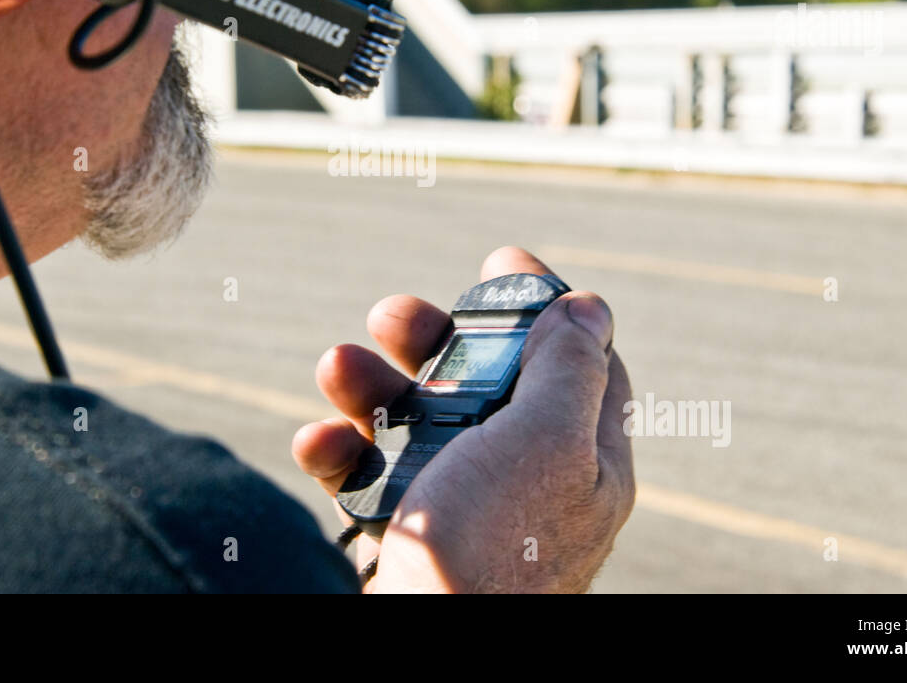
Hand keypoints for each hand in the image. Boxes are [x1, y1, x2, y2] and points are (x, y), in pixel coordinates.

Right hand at [292, 246, 634, 592]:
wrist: (419, 656)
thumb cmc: (489, 558)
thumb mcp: (547, 446)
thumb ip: (568, 370)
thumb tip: (589, 305)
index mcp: (582, 459)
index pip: (578, 361)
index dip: (542, 306)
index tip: (499, 264)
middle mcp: (528, 481)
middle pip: (488, 381)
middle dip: (434, 339)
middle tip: (392, 313)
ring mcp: (465, 510)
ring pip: (419, 420)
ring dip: (372, 385)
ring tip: (335, 367)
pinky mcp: (408, 535)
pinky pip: (373, 474)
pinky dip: (342, 450)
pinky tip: (317, 443)